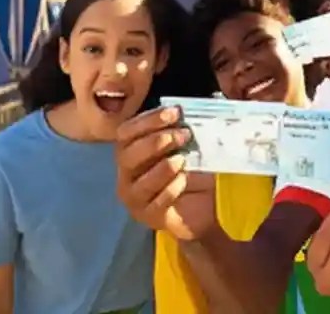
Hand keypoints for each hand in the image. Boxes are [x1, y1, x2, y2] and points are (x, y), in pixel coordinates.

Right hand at [115, 107, 211, 240]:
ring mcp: (135, 198)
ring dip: (162, 167)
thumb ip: (181, 131)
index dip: (148, 120)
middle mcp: (127, 174)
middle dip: (155, 142)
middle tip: (183, 135)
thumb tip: (187, 112)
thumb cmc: (190, 172)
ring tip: (182, 159)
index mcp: (131, 152)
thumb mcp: (187, 148)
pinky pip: (156, 202)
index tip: (174, 112)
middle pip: (127, 156)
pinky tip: (183, 180)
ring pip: (139, 182)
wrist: (203, 209)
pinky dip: (170, 189)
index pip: (126, 132)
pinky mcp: (149, 216)